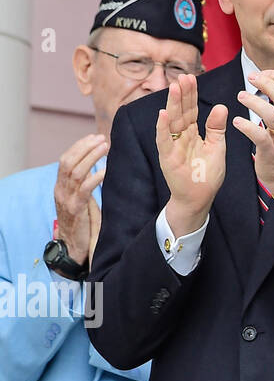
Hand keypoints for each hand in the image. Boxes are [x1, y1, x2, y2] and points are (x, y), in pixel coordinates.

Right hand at [53, 133, 107, 264]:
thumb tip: (98, 165)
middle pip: (69, 162)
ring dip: (92, 157)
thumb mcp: (79, 198)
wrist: (73, 244)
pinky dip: (96, 177)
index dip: (79, 146)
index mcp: (60, 186)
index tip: (94, 136)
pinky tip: (106, 169)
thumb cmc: (81, 219)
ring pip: (76, 172)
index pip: (65, 159)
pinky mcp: (76, 209)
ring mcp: (66, 199)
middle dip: (85, 147)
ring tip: (105, 147)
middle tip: (102, 138)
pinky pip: (85, 189)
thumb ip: (84, 183)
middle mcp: (60, 190)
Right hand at [158, 74, 226, 233]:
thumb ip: (217, 127)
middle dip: (182, 94)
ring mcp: (173, 146)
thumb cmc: (207, 174)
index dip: (191, 94)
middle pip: (181, 111)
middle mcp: (180, 137)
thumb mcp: (217, 147)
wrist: (199, 198)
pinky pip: (164, 141)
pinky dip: (163, 128)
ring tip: (174, 88)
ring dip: (172, 105)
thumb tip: (221, 106)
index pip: (191, 109)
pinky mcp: (168, 158)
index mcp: (193, 133)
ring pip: (172, 122)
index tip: (192, 77)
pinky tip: (163, 114)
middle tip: (183, 76)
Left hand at [233, 70, 273, 198]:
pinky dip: (247, 126)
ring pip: (272, 114)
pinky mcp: (271, 151)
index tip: (263, 74)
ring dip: (254, 102)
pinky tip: (237, 121)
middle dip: (267, 83)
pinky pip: (259, 136)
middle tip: (251, 78)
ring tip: (241, 96)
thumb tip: (270, 83)